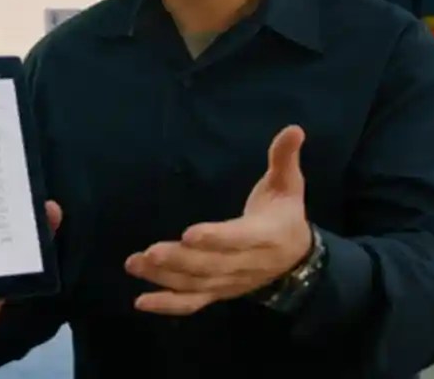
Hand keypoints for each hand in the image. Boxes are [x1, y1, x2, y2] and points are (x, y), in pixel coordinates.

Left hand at [124, 125, 312, 315]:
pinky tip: (141, 301)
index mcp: (264, 235)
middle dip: (179, 260)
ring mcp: (229, 282)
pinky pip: (192, 303)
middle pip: (210, 265)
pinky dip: (168, 305)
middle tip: (150, 252)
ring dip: (165, 277)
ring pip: (196, 283)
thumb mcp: (290, 184)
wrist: (297, 260)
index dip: (216, 238)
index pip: (238, 238)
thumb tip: (294, 129)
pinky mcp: (217, 292)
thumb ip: (285, 158)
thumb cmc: (285, 215)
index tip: (189, 233)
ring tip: (136, 263)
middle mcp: (245, 264)